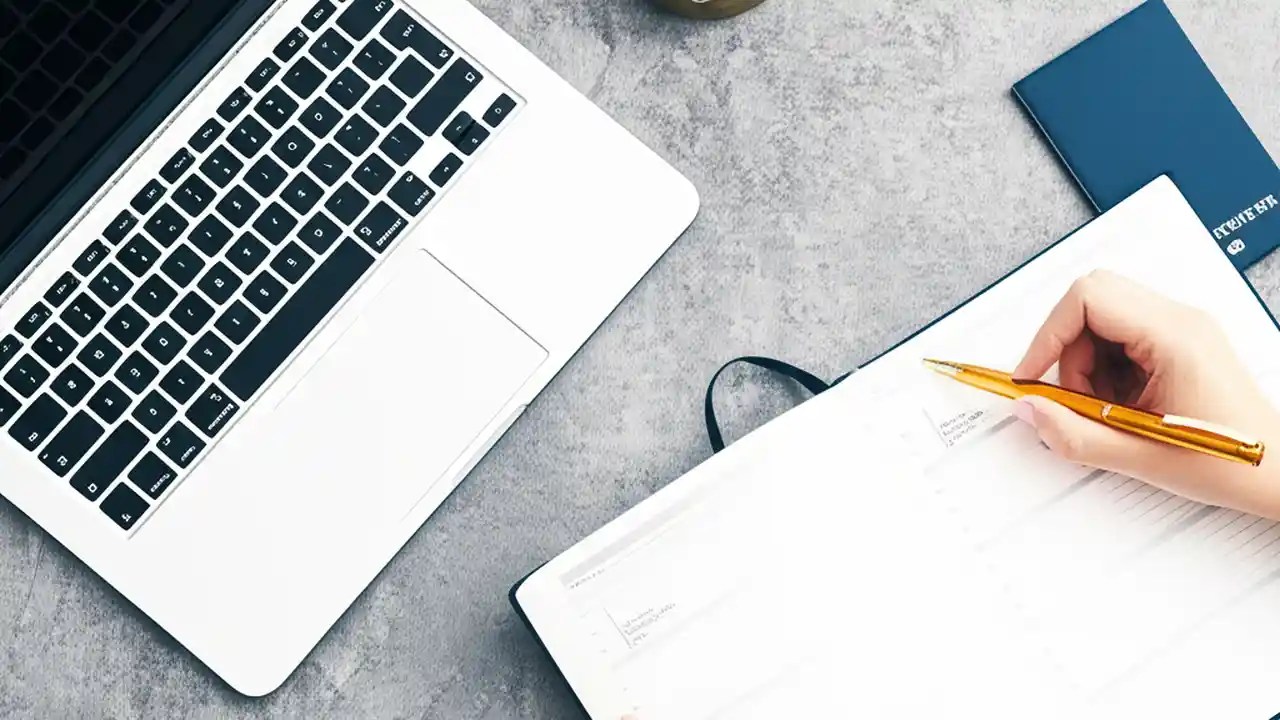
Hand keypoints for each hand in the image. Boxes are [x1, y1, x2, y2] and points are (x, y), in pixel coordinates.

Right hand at [1012, 270, 1279, 518]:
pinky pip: (1120, 336)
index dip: (1047, 335)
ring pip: (1102, 319)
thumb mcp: (1142, 457)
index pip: (1088, 298)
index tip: (1032, 375)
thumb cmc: (1231, 463)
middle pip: (1092, 300)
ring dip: (1085, 362)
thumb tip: (1029, 409)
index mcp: (1175, 337)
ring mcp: (1181, 328)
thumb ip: (1075, 435)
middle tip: (1072, 394)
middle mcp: (1180, 321)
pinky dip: (1104, 369)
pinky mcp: (1178, 342)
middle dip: (1065, 347)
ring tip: (1104, 408)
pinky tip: (1122, 404)